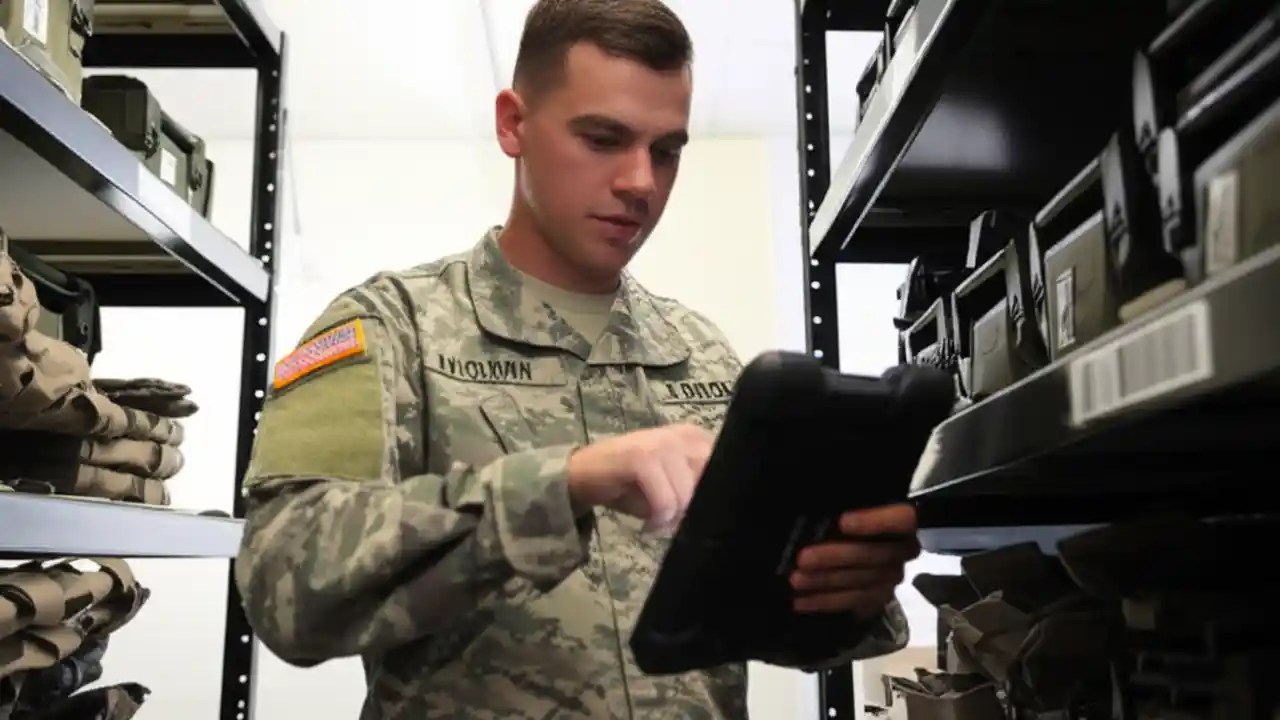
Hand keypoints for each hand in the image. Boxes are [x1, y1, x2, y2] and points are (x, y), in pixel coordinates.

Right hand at [565, 423, 713, 530]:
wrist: (582, 474)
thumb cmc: (631, 485)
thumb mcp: (673, 487)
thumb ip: (696, 491)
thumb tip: (718, 514)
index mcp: (697, 438)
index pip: (728, 471)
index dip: (715, 499)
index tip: (695, 514)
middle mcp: (684, 435)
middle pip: (711, 484)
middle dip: (694, 509)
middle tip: (674, 521)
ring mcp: (663, 443)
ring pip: (688, 496)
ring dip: (673, 518)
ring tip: (657, 522)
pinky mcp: (642, 457)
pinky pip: (666, 501)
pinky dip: (658, 519)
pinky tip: (647, 524)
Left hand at [789, 503, 919, 616]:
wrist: (852, 539)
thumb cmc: (845, 513)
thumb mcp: (847, 502)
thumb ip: (840, 501)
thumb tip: (811, 492)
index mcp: (903, 519)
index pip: (902, 519)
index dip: (875, 522)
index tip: (843, 521)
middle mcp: (904, 549)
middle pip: (874, 555)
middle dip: (835, 557)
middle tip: (803, 558)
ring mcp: (892, 576)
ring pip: (861, 582)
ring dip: (826, 582)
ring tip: (795, 581)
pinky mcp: (879, 597)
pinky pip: (853, 603)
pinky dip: (825, 602)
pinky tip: (800, 601)